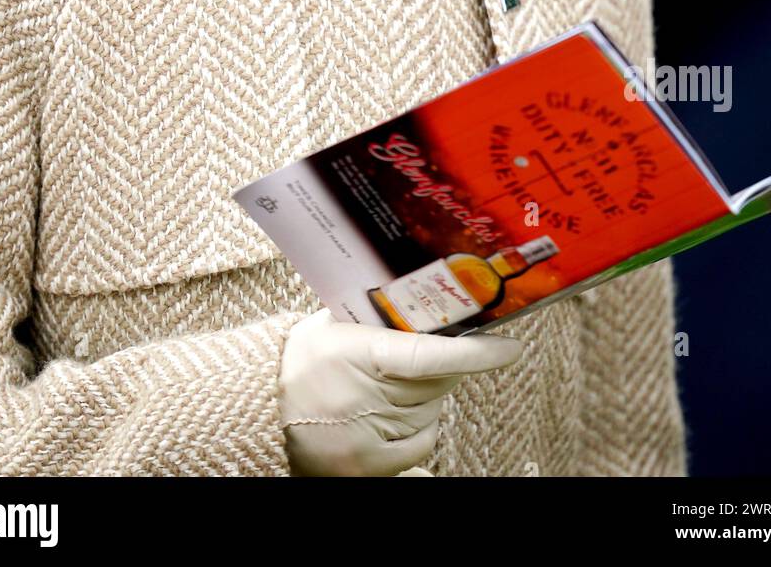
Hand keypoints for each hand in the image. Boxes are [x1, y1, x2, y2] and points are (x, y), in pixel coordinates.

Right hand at [278, 306, 524, 475]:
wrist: (260, 407)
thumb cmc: (301, 358)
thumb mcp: (336, 323)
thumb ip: (381, 316)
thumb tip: (432, 301)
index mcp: (362, 356)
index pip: (431, 355)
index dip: (476, 352)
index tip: (511, 348)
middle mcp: (368, 400)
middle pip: (439, 384)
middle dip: (440, 368)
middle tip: (415, 357)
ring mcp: (369, 439)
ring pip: (434, 413)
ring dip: (426, 398)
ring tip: (386, 387)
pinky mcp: (370, 468)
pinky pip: (422, 444)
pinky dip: (418, 428)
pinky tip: (390, 414)